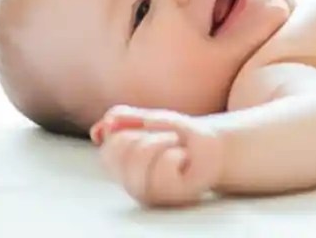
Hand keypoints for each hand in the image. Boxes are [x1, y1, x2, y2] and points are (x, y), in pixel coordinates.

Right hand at [91, 105, 225, 207]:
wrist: (214, 148)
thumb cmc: (183, 136)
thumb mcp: (155, 119)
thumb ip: (125, 120)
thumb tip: (101, 129)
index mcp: (122, 166)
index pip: (109, 146)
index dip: (131, 132)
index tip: (151, 132)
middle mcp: (130, 183)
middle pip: (119, 146)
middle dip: (147, 134)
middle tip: (167, 140)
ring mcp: (146, 192)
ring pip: (140, 153)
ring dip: (163, 141)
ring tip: (176, 149)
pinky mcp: (167, 196)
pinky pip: (163, 164)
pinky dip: (176, 154)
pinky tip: (183, 160)